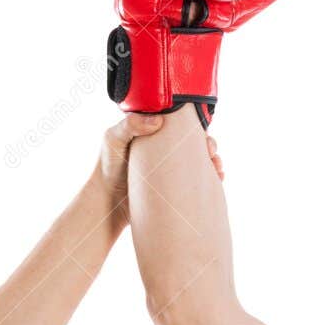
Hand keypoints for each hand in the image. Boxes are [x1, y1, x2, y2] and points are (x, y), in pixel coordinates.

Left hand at [98, 114, 224, 228]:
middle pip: (193, 141)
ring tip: (216, 165)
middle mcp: (164, 149)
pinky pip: (198, 180)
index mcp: (152, 132)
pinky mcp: (176, 187)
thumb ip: (130, 125)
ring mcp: (171, 169)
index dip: (192, 123)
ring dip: (213, 160)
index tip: (200, 128)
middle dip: (207, 142)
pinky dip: (211, 178)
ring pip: (199, 160)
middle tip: (210, 150)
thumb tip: (158, 120)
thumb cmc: (107, 169)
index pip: (178, 123)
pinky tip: (217, 179)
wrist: (108, 203)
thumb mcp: (113, 140)